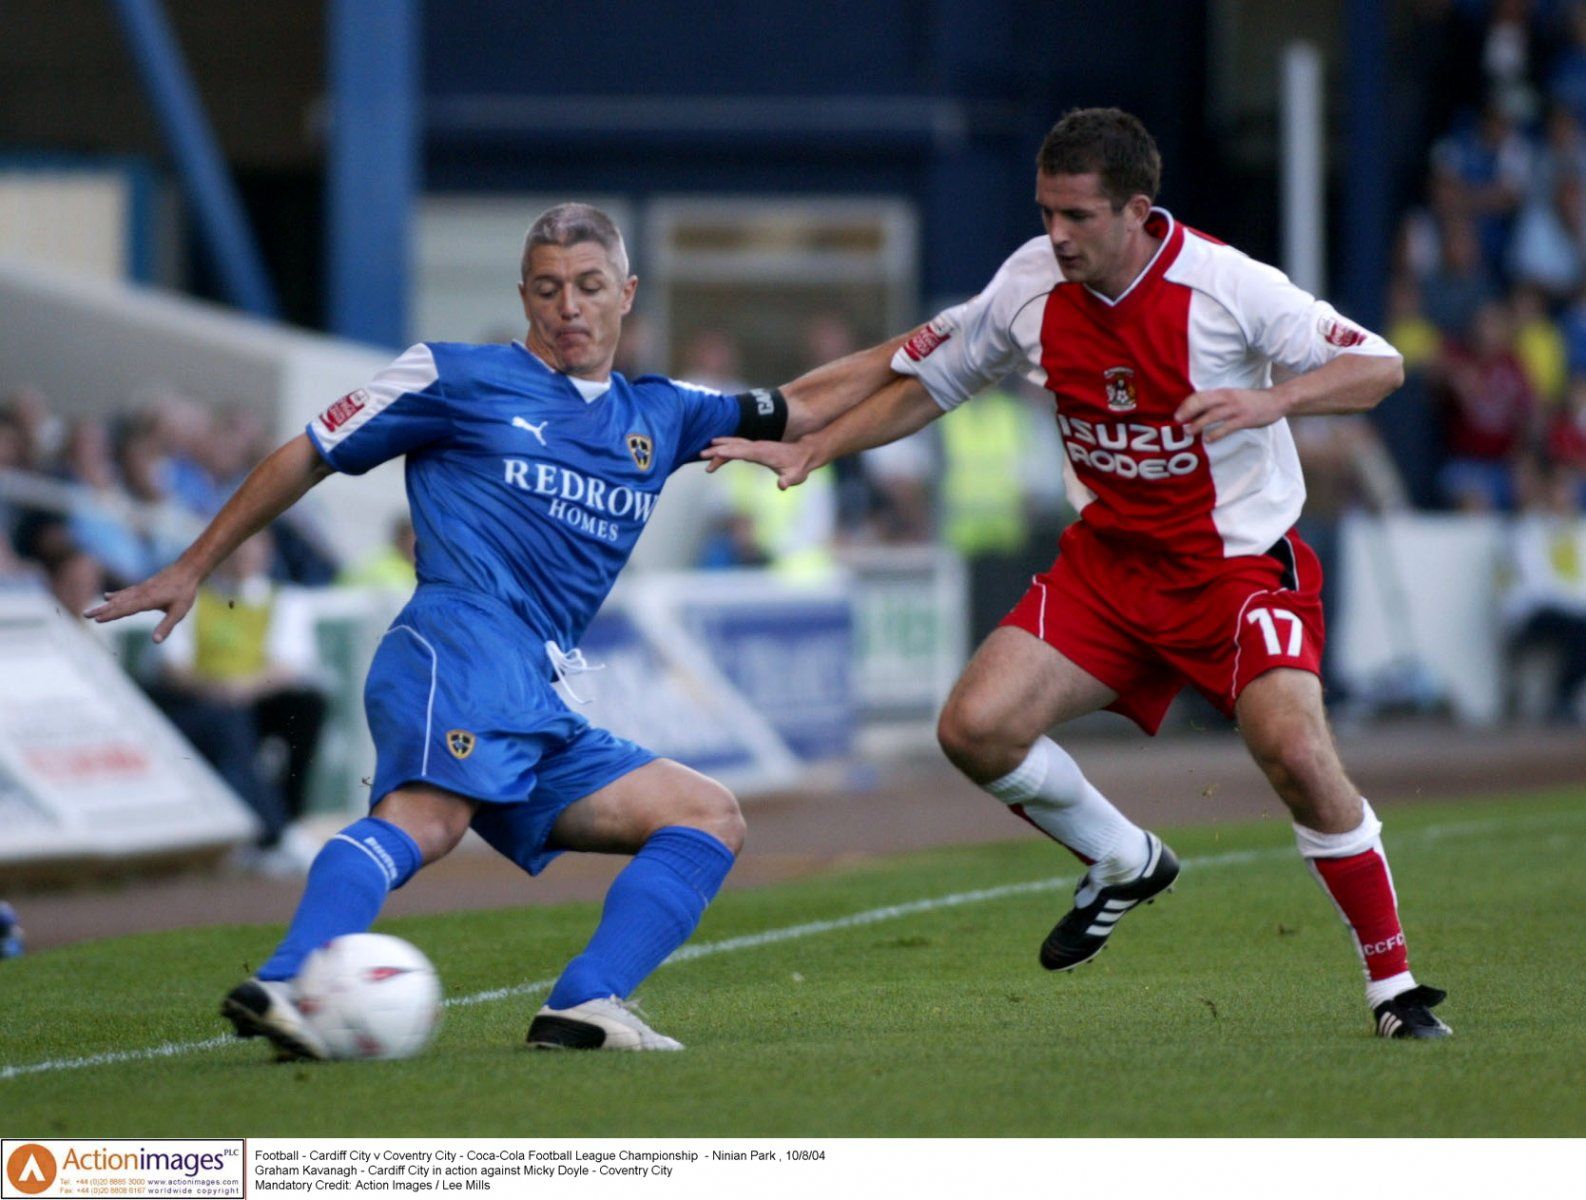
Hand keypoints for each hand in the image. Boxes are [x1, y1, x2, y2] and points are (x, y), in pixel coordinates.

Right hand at [83, 562, 200, 642]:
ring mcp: (140, 589)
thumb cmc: (184, 592)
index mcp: (147, 600)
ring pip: (119, 598)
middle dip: (101, 610)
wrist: (187, 570)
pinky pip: (125, 592)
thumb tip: (156, 641)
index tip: (97, 620)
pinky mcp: (143, 587)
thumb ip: (166, 626)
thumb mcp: (179, 612)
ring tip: (90, 610)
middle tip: (85, 615)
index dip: (112, 615)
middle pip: (117, 604)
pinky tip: (107, 597)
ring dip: (104, 605)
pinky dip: (115, 596)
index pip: (126, 609)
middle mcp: (140, 594)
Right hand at [700, 437, 818, 488]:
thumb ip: (789, 480)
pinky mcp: (755, 449)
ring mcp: (756, 446)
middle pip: (734, 446)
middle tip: (701, 453)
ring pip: (734, 444)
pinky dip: (726, 448)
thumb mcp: (796, 475)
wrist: (804, 453)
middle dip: (717, 449)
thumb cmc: (799, 466)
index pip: (742, 450)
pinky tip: (717, 451)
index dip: (729, 450)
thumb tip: (782, 485)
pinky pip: (737, 447)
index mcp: (763, 452)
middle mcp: (757, 446)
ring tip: (703, 452)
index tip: (715, 451)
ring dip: (719, 447)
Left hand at [1174, 388, 1287, 443]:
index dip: (1187, 404)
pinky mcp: (1244, 419)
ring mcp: (1236, 409)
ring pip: (1212, 415)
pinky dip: (1215, 434)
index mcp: (1223, 392)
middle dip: (1187, 411)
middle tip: (1177, 421)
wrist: (1276, 400)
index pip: (1200, 395)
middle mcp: (1227, 398)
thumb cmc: (1251, 401)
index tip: (1177, 413)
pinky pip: (1226, 427)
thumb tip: (1199, 413)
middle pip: (1202, 402)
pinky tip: (1208, 440)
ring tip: (1189, 432)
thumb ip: (1218, 402)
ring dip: (1198, 424)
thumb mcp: (1232, 397)